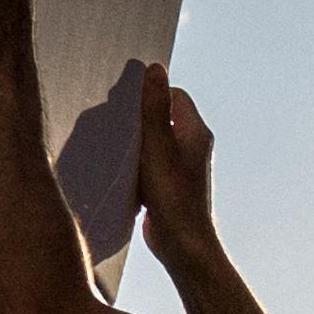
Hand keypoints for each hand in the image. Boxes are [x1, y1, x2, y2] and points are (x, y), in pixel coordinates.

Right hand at [131, 73, 219, 245]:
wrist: (181, 245)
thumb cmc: (173, 195)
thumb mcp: (157, 144)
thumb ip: (154, 106)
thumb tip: (155, 68)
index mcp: (196, 131)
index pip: (174, 95)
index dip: (151, 94)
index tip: (128, 101)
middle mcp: (192, 146)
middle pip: (162, 116)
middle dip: (139, 118)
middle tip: (118, 123)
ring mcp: (182, 167)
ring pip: (154, 141)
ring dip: (136, 143)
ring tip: (118, 148)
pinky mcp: (169, 185)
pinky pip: (150, 164)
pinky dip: (136, 164)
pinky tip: (122, 172)